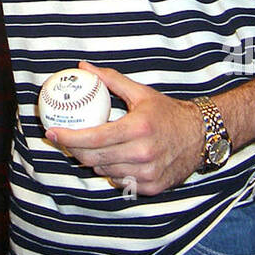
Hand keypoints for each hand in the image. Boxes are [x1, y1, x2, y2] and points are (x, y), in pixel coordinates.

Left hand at [44, 62, 205, 195]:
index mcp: (138, 129)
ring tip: (89, 146)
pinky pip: (120, 181)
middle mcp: (143, 154)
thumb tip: (84, 68)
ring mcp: (147, 174)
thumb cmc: (169, 113)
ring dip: (93, 160)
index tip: (53, 132)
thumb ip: (111, 80)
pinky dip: (111, 170)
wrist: (201, 136)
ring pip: (105, 171)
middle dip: (74, 150)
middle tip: (64, 140)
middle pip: (94, 158)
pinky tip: (112, 158)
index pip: (94, 138)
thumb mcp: (141, 93)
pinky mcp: (151, 187)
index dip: (69, 137)